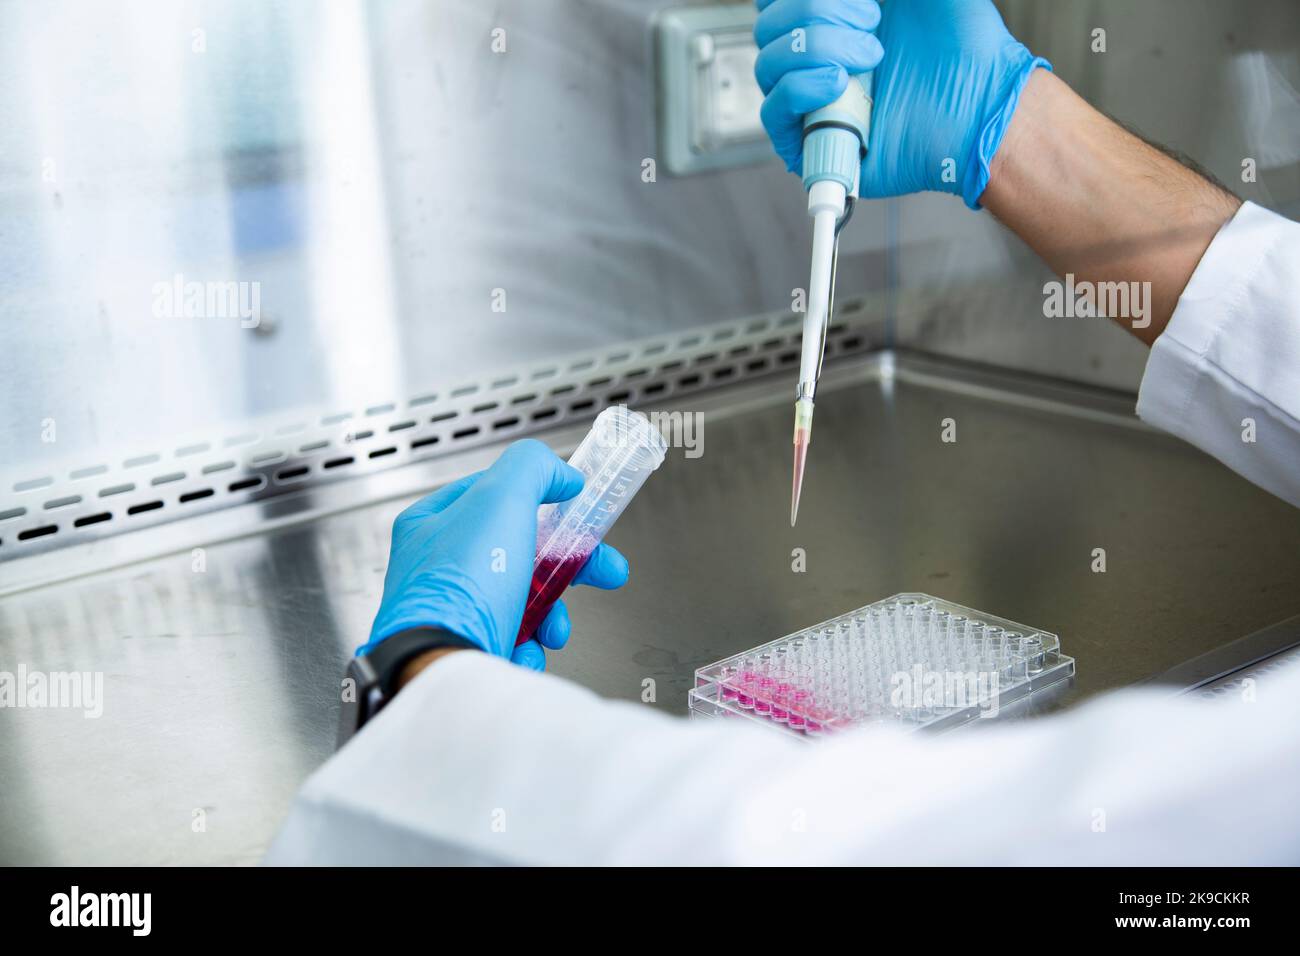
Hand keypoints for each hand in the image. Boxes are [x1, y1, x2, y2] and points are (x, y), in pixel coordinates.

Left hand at [361, 439, 629, 670]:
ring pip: (522, 603)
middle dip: (568, 567)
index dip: (543, 502)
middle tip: (603, 570)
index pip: (497, 498)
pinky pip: (512, 644)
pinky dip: (529, 650)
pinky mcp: (466, 651)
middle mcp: (438, 570)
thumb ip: (535, 468)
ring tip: (553, 629)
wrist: (444, 666)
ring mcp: (453, 614)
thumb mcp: (502, 498)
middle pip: (522, 554)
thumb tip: (561, 475)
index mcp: (434, 525)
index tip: (577, 510)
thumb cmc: (462, 586)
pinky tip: (525, 651)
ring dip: (551, 616)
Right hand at [754, 0, 1049, 207]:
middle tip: (872, 22)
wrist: (982, 105)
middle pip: (769, 26)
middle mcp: (816, 59)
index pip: (774, 2)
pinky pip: (773, 110)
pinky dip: (801, 87)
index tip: (853, 1)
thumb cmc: (965, 46)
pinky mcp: (812, 143)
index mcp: (832, 19)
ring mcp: (812, 100)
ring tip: (872, 57)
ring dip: (817, 48)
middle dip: (815, 11)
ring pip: (768, 63)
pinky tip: (839, 82)